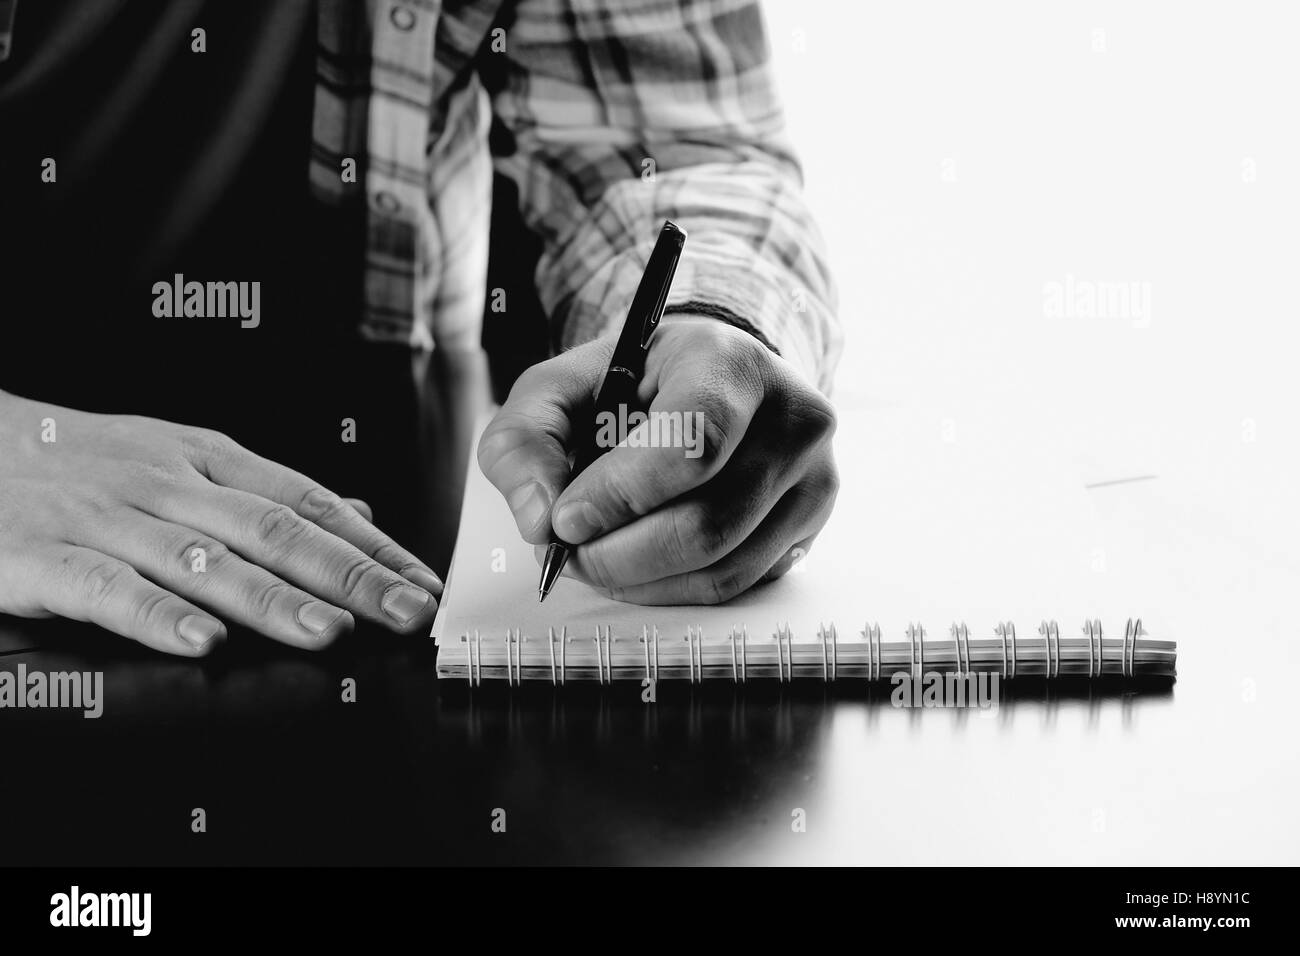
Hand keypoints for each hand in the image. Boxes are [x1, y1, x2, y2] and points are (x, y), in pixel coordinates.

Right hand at [0, 391, 440, 655]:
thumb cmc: (83, 462)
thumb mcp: (181, 459)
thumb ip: (265, 492)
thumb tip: (355, 509)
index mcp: (207, 458)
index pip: (308, 501)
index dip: (371, 544)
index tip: (420, 581)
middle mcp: (169, 483)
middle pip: (274, 528)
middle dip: (349, 573)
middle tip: (405, 611)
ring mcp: (108, 517)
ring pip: (204, 560)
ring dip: (273, 598)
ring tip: (331, 630)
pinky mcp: (45, 556)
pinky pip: (108, 588)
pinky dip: (159, 616)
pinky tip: (204, 643)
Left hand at [478, 315, 837, 603]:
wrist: (710, 384)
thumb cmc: (635, 385)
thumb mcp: (562, 386)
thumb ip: (525, 440)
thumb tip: (539, 520)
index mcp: (731, 363)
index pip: (692, 442)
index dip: (622, 495)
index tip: (565, 521)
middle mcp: (792, 419)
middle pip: (708, 523)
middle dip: (620, 554)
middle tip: (568, 554)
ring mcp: (813, 478)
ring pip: (723, 567)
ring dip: (641, 580)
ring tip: (594, 557)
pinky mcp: (811, 527)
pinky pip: (738, 584)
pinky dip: (673, 589)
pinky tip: (638, 565)